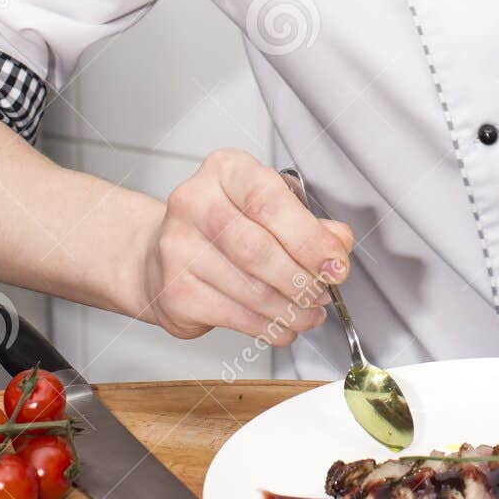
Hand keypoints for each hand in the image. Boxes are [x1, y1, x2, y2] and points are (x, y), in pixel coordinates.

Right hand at [141, 148, 353, 345]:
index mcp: (224, 170)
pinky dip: (269, 327)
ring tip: (309, 313)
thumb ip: (306, 223)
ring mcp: (177, 247)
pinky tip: (284, 326)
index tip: (336, 263)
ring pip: (250, 289)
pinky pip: (234, 316)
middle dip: (302, 279)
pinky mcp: (174, 291)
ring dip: (291, 309)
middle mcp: (194, 202)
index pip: (269, 201)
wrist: (160, 253)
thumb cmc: (222, 225)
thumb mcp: (266, 207)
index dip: (309, 238)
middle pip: (258, 249)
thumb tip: (338, 244)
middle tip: (324, 293)